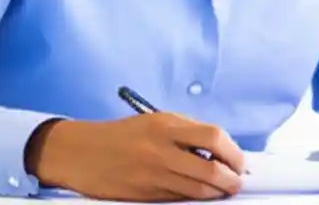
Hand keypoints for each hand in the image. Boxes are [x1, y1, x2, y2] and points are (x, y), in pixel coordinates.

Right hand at [26, 113, 246, 201]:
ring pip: (198, 190)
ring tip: (223, 190)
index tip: (239, 160)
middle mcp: (161, 149)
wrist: (79, 153)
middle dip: (231, 178)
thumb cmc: (120, 135)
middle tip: (236, 180)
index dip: (233, 152)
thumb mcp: (154, 121)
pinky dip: (194, 197)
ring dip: (216, 192)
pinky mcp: (145, 194)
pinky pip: (179, 198)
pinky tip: (199, 194)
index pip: (214, 137)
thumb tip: (220, 148)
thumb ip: (186, 132)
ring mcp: (153, 174)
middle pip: (212, 169)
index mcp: (166, 125)